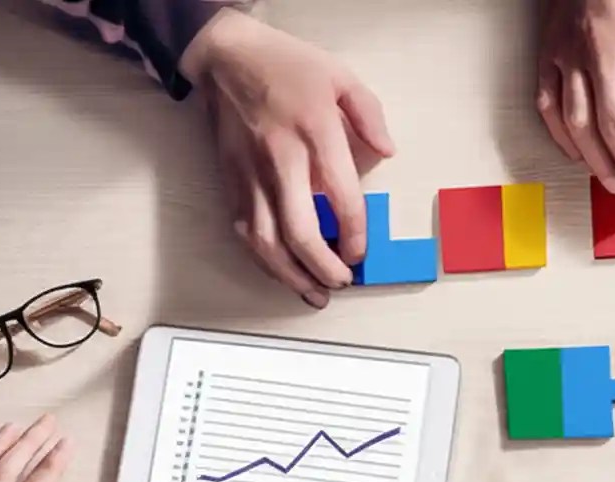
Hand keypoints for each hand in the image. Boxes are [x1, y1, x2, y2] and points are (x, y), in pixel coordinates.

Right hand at [181, 9, 394, 308]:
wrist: (225, 55)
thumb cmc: (287, 66)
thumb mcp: (341, 76)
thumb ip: (370, 115)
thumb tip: (388, 152)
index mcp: (315, 132)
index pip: (340, 196)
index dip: (354, 233)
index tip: (361, 251)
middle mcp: (281, 159)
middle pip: (300, 230)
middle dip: (323, 266)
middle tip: (342, 281)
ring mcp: (251, 174)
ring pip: (266, 240)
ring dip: (291, 275)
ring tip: (315, 293)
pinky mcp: (231, 181)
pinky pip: (245, 231)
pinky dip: (264, 260)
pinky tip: (282, 273)